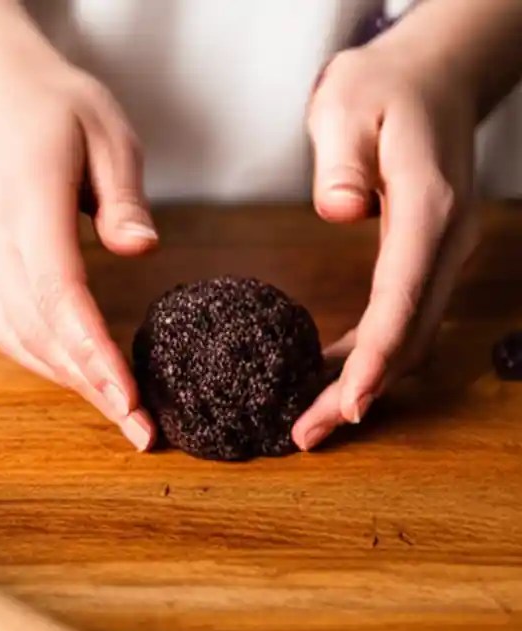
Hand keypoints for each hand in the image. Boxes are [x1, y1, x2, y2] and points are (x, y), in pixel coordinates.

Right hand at [0, 49, 156, 450]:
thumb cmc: (54, 104)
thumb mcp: (107, 131)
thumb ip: (122, 195)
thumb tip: (141, 249)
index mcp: (29, 203)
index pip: (59, 295)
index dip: (93, 353)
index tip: (129, 397)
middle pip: (38, 330)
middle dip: (90, 386)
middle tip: (141, 429)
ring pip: (17, 336)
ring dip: (66, 380)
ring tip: (118, 412)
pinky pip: (6, 324)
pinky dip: (41, 358)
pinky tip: (76, 375)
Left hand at [293, 42, 479, 450]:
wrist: (435, 73)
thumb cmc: (385, 87)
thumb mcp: (350, 106)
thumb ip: (343, 162)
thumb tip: (339, 211)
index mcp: (428, 210)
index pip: (402, 300)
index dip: (374, 360)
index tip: (344, 406)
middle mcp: (444, 241)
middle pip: (407, 335)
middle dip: (358, 393)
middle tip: (305, 437)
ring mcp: (440, 252)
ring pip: (407, 334)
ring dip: (362, 383)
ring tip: (308, 424)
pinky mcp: (424, 255)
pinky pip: (399, 317)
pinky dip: (367, 354)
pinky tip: (324, 375)